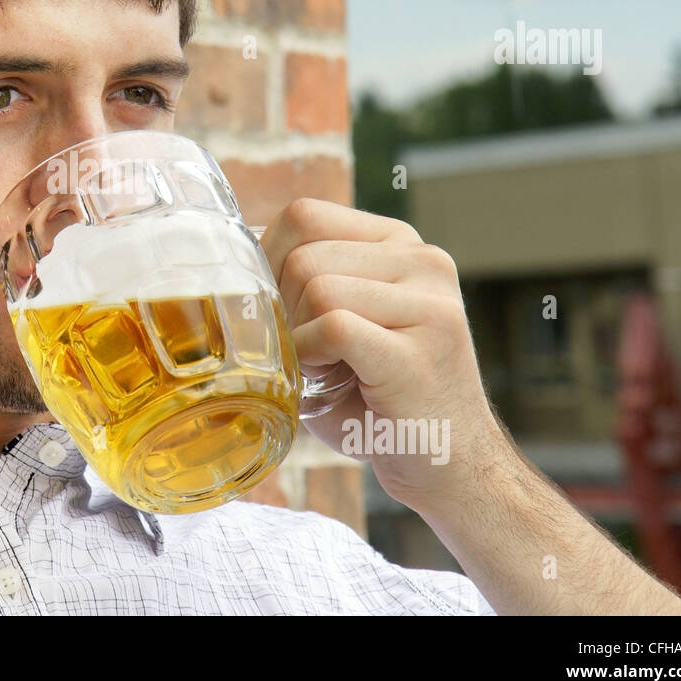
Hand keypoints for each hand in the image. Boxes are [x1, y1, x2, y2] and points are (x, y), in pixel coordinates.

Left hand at [257, 198, 511, 514]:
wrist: (447, 466)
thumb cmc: (377, 398)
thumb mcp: (343, 321)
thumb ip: (303, 283)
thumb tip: (234, 261)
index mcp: (400, 243)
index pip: (305, 215)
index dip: (270, 261)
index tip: (280, 310)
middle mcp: (423, 261)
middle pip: (304, 254)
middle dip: (283, 306)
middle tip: (303, 351)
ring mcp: (430, 303)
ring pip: (317, 287)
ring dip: (299, 338)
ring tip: (324, 369)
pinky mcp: (420, 350)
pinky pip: (334, 326)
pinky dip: (311, 357)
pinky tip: (329, 381)